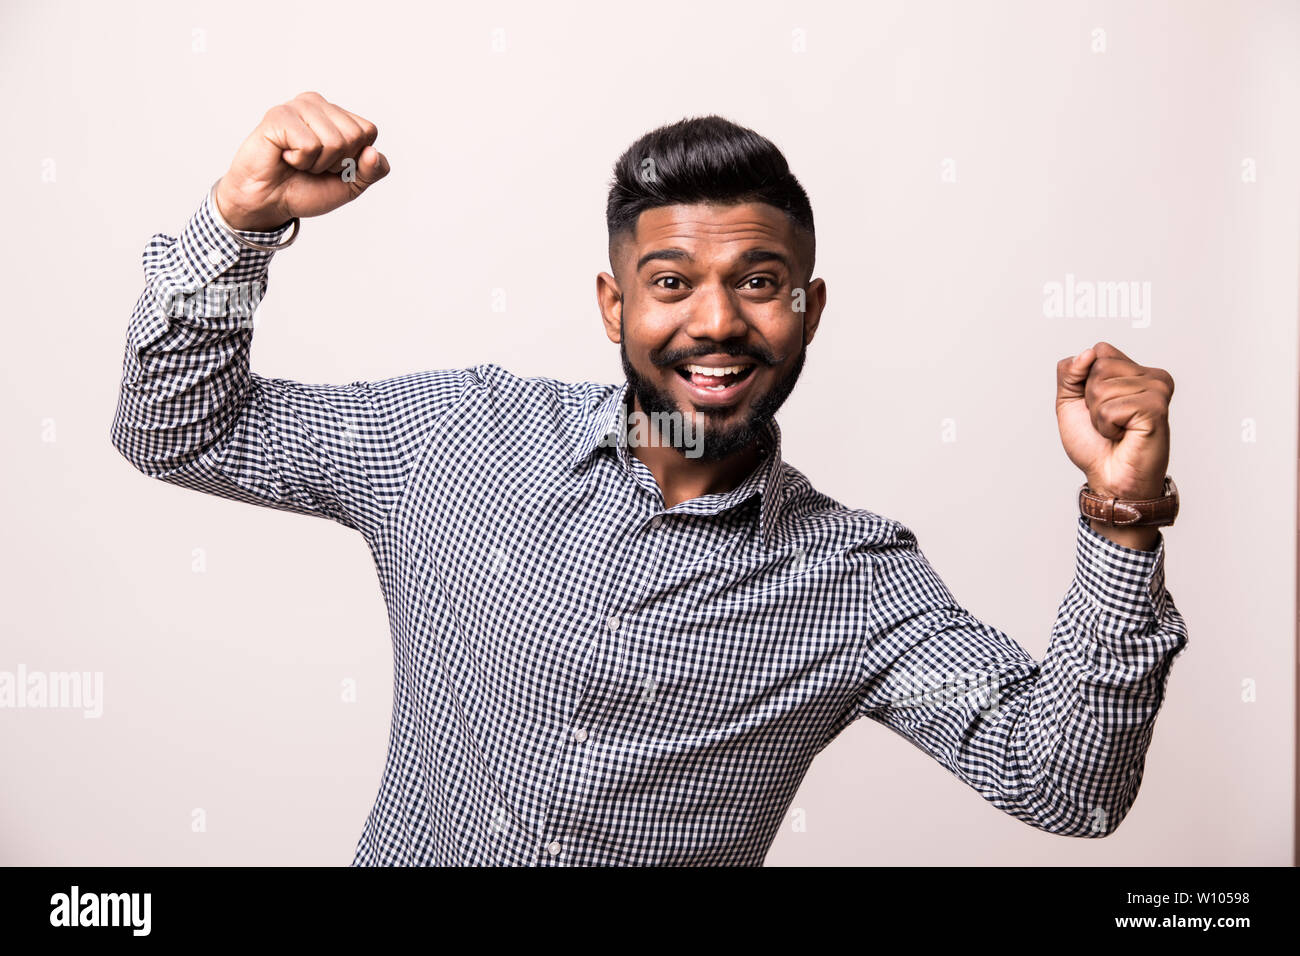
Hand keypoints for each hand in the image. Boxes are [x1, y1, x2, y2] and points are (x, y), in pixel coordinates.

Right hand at [213, 91, 389, 231]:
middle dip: (336, 162)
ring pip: (334, 141)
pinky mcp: (279, 116)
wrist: (269, 202)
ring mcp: (298, 107)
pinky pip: (309, 145)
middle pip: (354, 135)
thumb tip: (373, 153)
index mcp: (337, 115)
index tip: (331, 165)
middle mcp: (318, 104)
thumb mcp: (350, 186)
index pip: (368, 131)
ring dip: (317, 164)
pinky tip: (285, 156)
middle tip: (312, 164)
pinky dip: (300, 161)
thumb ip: (372, 171)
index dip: (354, 158)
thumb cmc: (306, 189)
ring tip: (298, 161)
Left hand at [1056, 341, 1173, 502]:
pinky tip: (1123, 435)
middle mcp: (1151, 376)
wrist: (1110, 479)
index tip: (1097, 405)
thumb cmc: (1094, 444)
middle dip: (1091, 398)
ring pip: (1101, 386)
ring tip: (1116, 429)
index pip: (1099, 350)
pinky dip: (1106, 426)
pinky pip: (1110, 407)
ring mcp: (1158, 389)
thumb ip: (1070, 372)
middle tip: (1109, 421)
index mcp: (1134, 371)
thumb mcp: (1069, 401)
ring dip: (1099, 415)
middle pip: (1099, 365)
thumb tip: (1088, 353)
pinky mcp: (1156, 407)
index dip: (1085, 380)